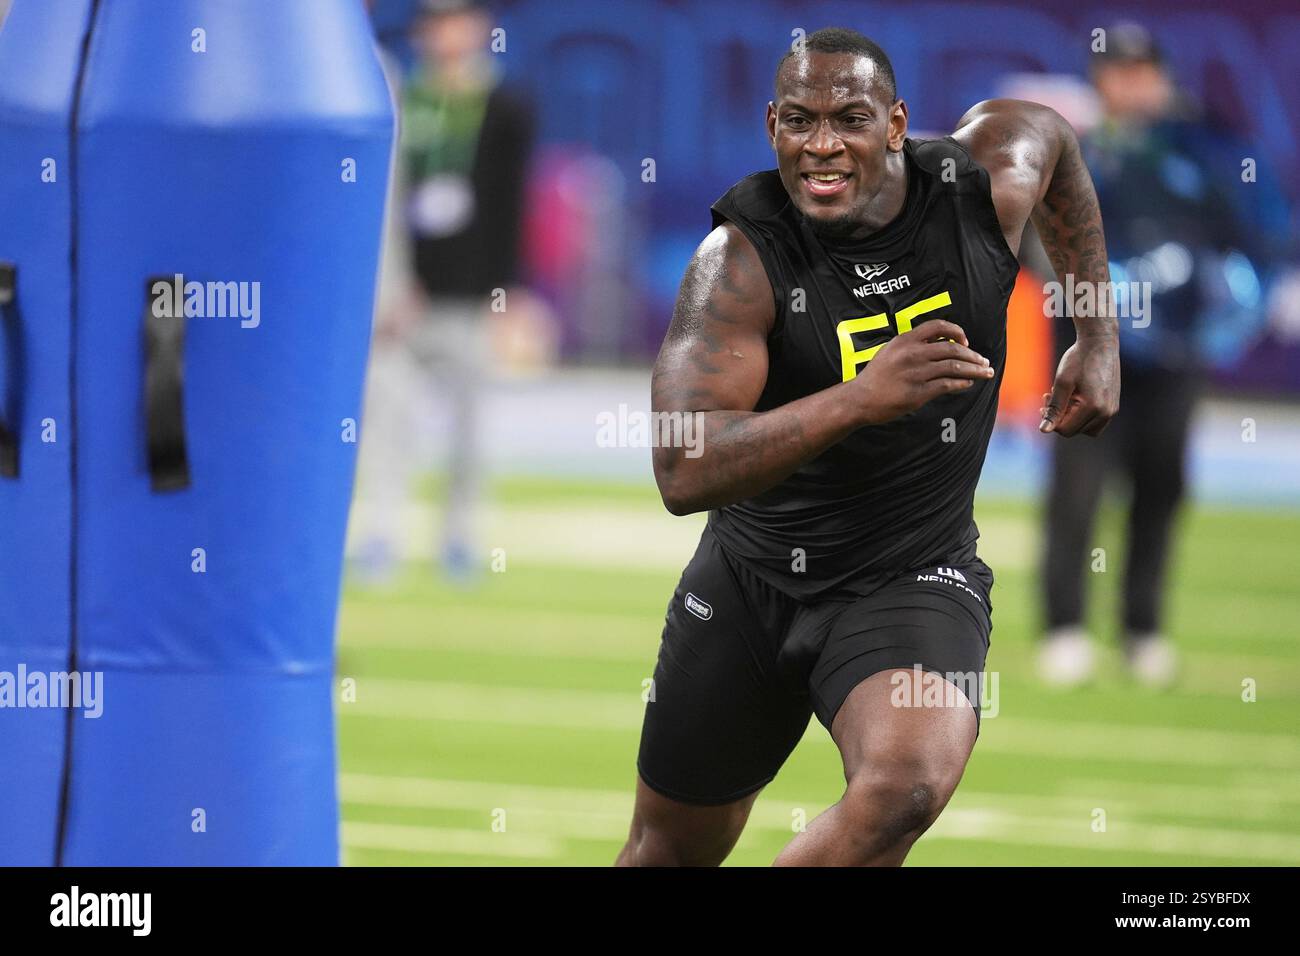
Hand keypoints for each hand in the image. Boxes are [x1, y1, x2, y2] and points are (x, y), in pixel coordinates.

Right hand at [852, 320, 995, 424]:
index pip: (938, 326)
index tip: (965, 343)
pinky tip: (969, 384)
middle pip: (952, 349)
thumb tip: (943, 346)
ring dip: (975, 370)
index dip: (957, 332)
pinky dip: (962, 383)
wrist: (860, 399)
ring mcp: (915, 373)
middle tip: (984, 362)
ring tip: (985, 373)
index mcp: (905, 340)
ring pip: (955, 367)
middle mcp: (912, 354)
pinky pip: (948, 385)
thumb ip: (913, 346)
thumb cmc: (877, 376)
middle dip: (973, 356)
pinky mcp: (918, 393)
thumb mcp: (891, 351)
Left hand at [1040, 337, 1119, 435]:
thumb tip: (1044, 430)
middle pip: (1074, 430)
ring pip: (1085, 429)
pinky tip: (1075, 397)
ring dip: (1071, 418)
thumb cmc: (1079, 359)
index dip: (1051, 419)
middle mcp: (1106, 412)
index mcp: (1093, 407)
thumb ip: (1054, 408)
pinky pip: (1095, 421)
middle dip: (1060, 417)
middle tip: (1051, 394)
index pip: (1065, 430)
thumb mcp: (1062, 383)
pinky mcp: (1113, 405)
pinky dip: (1082, 415)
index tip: (1046, 398)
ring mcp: (1112, 410)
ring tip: (1065, 397)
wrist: (1100, 342)